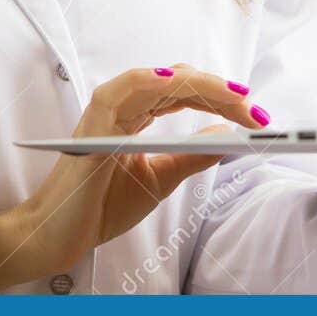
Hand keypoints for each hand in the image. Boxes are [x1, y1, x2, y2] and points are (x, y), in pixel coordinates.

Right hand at [0, 63, 267, 291]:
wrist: (59, 235)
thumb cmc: (102, 205)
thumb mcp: (162, 177)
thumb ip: (193, 155)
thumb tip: (230, 137)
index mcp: (138, 114)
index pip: (188, 94)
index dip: (223, 101)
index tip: (257, 116)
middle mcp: (125, 105)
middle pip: (181, 83)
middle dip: (223, 94)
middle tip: (255, 110)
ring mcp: (108, 109)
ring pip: (162, 80)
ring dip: (202, 86)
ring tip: (235, 99)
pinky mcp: (93, 121)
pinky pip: (124, 89)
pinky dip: (151, 81)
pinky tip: (177, 84)